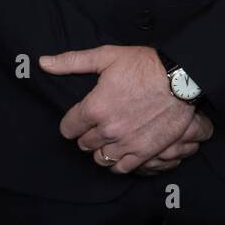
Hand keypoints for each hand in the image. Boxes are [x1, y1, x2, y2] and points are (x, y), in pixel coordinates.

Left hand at [41, 44, 213, 173]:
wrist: (181, 78)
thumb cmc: (145, 64)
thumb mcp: (107, 56)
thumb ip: (72, 61)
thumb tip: (43, 63)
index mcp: (95, 106)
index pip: (68, 127)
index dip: (72, 122)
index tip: (79, 118)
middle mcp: (107, 129)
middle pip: (83, 143)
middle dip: (87, 134)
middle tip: (98, 124)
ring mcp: (126, 143)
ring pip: (99, 158)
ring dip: (101, 149)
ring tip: (109, 138)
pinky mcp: (144, 152)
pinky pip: (120, 168)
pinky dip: (117, 162)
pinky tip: (121, 150)